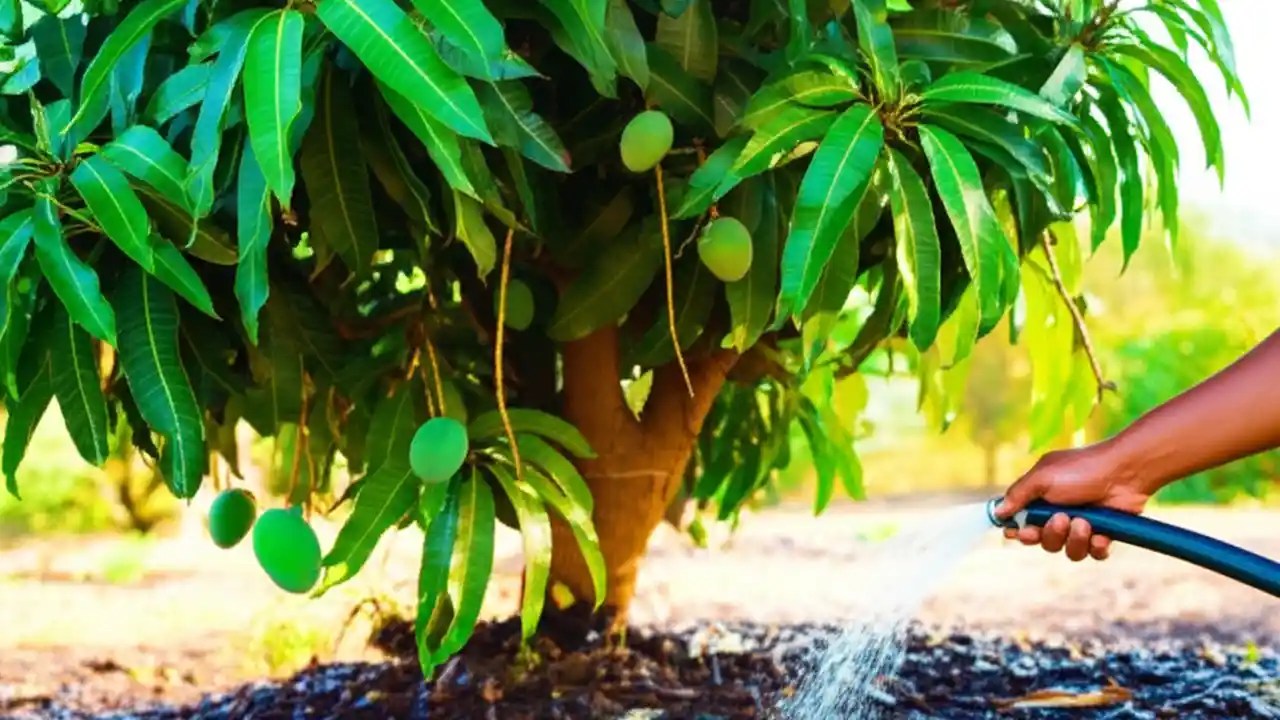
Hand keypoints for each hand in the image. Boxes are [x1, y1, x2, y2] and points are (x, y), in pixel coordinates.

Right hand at [994, 441, 1150, 561]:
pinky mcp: (1103, 535)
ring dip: (1074, 539)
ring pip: (1067, 551)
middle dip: (1049, 534)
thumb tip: (997, 512)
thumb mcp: (1042, 478)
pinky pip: (1093, 555)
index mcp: (1041, 499)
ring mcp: (1081, 526)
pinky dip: (1095, 546)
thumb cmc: (1082, 470)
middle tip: (1060, 519)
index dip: (1019, 532)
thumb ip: (1017, 495)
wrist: (1125, 472)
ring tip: (1085, 522)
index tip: (1019, 533)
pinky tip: (1101, 534)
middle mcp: (1059, 514)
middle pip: (1043, 541)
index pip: (1021, 523)